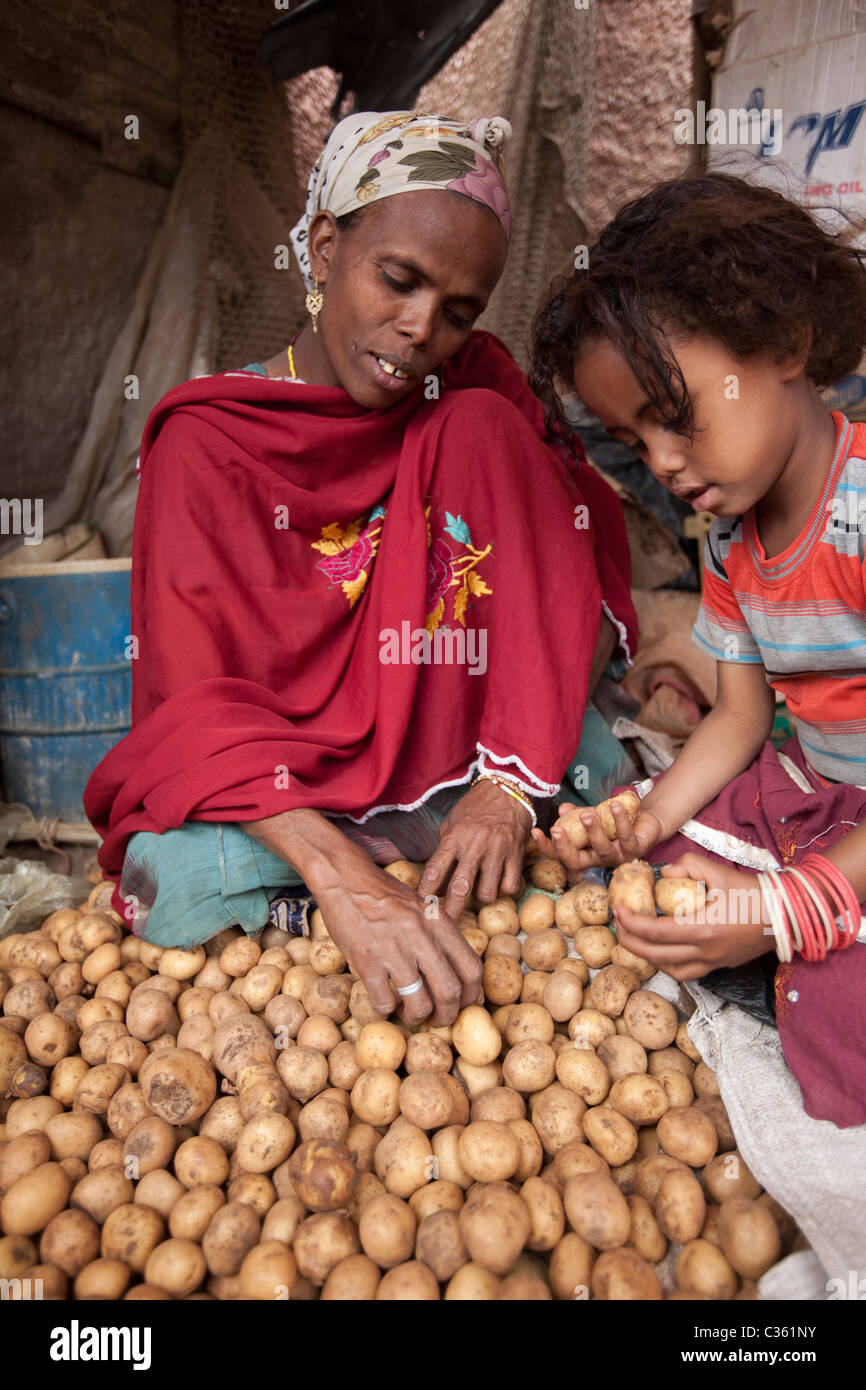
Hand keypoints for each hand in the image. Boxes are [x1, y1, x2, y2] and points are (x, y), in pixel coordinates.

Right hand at [315, 860, 481, 1027]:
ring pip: (419, 1002)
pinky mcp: (366, 960)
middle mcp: (420, 936)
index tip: (461, 1003)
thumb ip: (439, 933)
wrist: (344, 878)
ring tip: (409, 1014)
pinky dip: (386, 1011)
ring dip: (416, 1017)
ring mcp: (393, 949)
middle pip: (449, 992)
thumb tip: (453, 967)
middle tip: (437, 1019)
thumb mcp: (422, 906)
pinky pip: (383, 1001)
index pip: (472, 968)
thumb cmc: (383, 893)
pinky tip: (384, 1004)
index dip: (470, 996)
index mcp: (439, 922)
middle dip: (446, 1015)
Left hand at [417, 779, 529, 920]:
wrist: (507, 790)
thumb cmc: (475, 807)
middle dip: (451, 911)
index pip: (436, 868)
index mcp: (454, 837)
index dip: (426, 890)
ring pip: (487, 892)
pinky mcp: (516, 855)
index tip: (421, 905)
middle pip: (460, 887)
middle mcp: (475, 846)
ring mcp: (497, 852)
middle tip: (445, 925)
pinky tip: (500, 884)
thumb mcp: (452, 822)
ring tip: (480, 891)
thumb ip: (444, 849)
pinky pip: (510, 887)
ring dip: (481, 898)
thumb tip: (437, 879)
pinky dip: (504, 891)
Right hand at [532, 802, 662, 877]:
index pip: (560, 855)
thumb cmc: (614, 823)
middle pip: (576, 861)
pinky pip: (626, 836)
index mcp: (585, 854)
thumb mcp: (592, 816)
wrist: (644, 822)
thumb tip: (562, 808)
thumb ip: (576, 815)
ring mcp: (617, 857)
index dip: (546, 847)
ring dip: (593, 831)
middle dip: (564, 847)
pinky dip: (620, 820)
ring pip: (602, 849)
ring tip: (586, 815)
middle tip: (556, 830)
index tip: (535, 832)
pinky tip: (614, 806)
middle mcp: (598, 860)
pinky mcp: (635, 849)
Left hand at [612, 852, 772, 980]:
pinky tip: (660, 950)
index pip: (655, 932)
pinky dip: (667, 964)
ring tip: (634, 938)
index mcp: (703, 929)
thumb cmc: (752, 892)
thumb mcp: (717, 871)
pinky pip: (686, 973)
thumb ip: (687, 866)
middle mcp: (705, 952)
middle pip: (656, 955)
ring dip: (647, 956)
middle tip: (618, 924)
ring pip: (670, 969)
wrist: (785, 914)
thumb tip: (664, 873)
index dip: (631, 923)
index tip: (617, 910)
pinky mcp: (720, 966)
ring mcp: (713, 963)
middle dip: (630, 941)